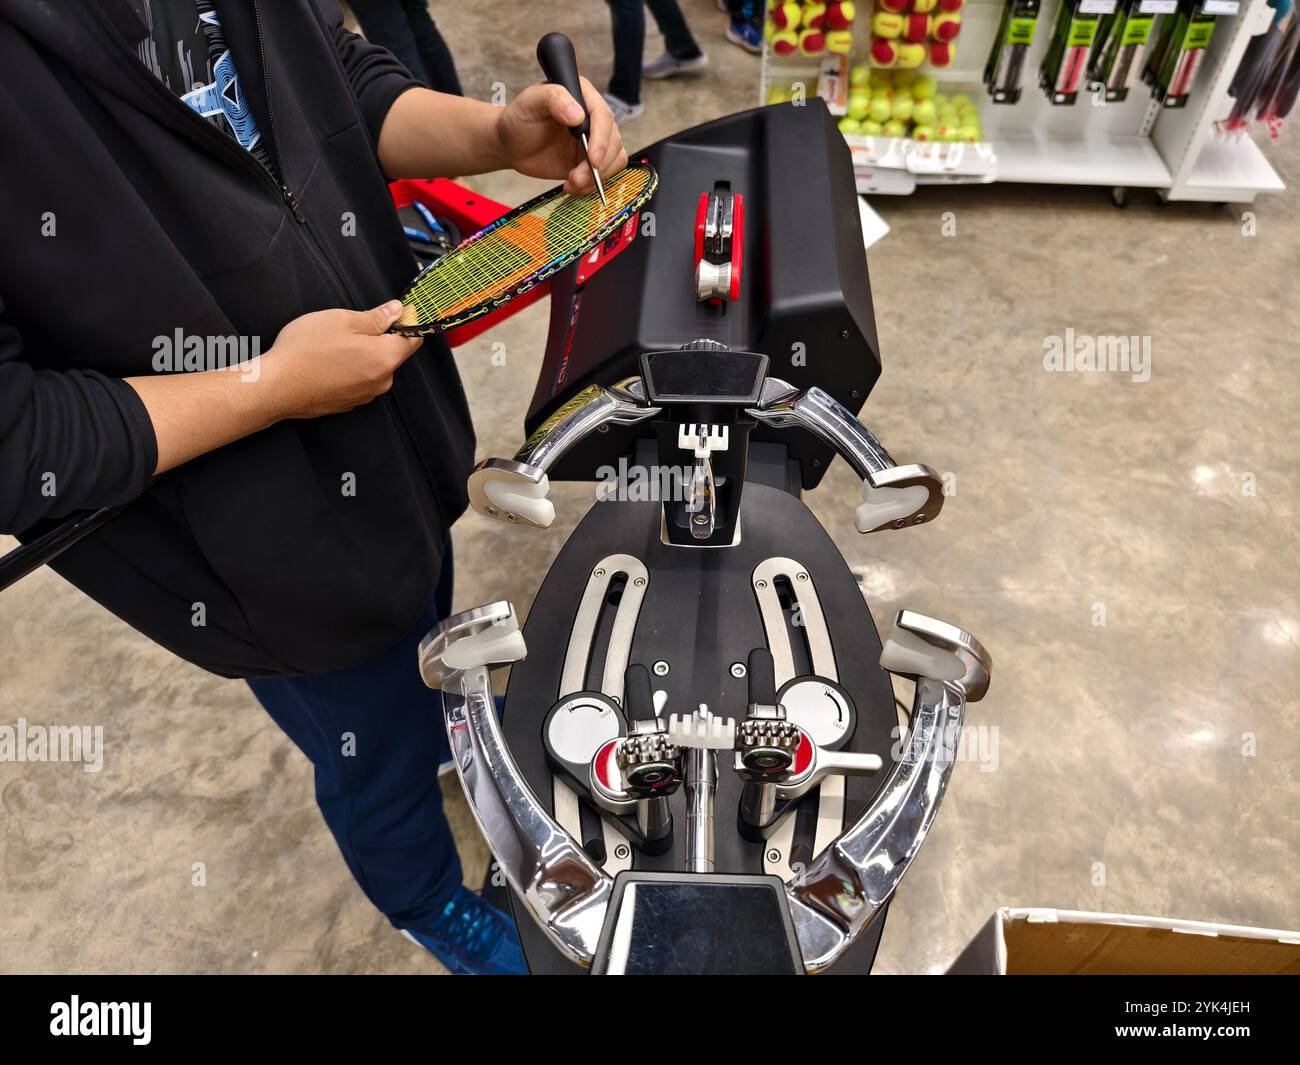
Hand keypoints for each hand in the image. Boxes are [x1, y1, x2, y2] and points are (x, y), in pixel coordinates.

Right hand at [262, 302, 420, 418]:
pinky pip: (358, 380)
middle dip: (379, 338)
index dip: (408, 322)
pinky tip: (328, 362)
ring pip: (374, 368)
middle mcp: (381, 381)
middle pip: (392, 354)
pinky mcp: (349, 403)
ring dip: (362, 355)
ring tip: (334, 345)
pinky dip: (349, 370)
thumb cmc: (306, 351)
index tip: (399, 311)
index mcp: (385, 358)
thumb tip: (397, 311)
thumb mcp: (342, 320)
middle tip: (352, 326)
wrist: (276, 387)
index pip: (413, 339)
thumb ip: (376, 317)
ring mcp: (365, 395)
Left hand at [496, 78, 627, 195]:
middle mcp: (592, 117)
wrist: (511, 144)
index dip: (601, 139)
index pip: (603, 115)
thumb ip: (554, 99)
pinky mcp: (591, 159)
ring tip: (572, 183)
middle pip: (613, 140)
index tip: (592, 159)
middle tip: (575, 178)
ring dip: (596, 177)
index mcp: (582, 96)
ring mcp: (594, 139)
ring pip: (614, 158)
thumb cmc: (519, 118)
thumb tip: (577, 114)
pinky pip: (606, 173)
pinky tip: (572, 185)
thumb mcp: (530, 102)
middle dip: (597, 164)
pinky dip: (592, 184)